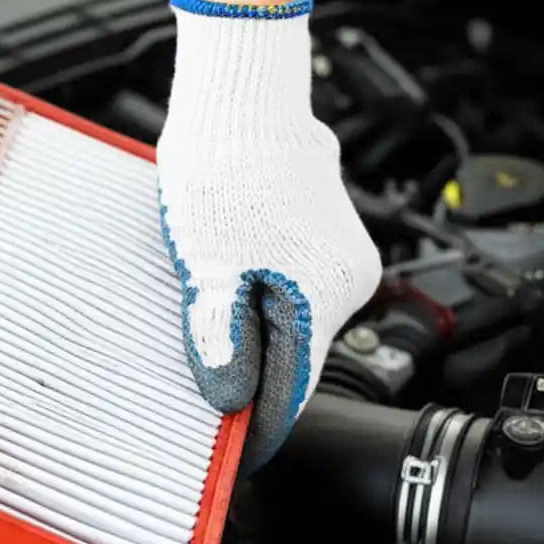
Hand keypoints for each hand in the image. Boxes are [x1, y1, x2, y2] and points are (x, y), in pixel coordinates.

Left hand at [156, 0, 381, 470]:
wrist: (239, 98)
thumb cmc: (224, 168)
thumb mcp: (209, 265)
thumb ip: (220, 336)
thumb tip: (229, 398)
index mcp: (326, 294)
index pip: (296, 385)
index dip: (259, 420)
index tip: (231, 444)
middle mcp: (347, 277)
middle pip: (293, 352)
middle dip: (247, 372)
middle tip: (196, 385)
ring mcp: (336, 252)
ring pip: (287, 318)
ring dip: (246, 330)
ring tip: (198, 321)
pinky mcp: (318, 232)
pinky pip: (285, 283)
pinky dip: (253, 295)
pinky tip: (218, 285)